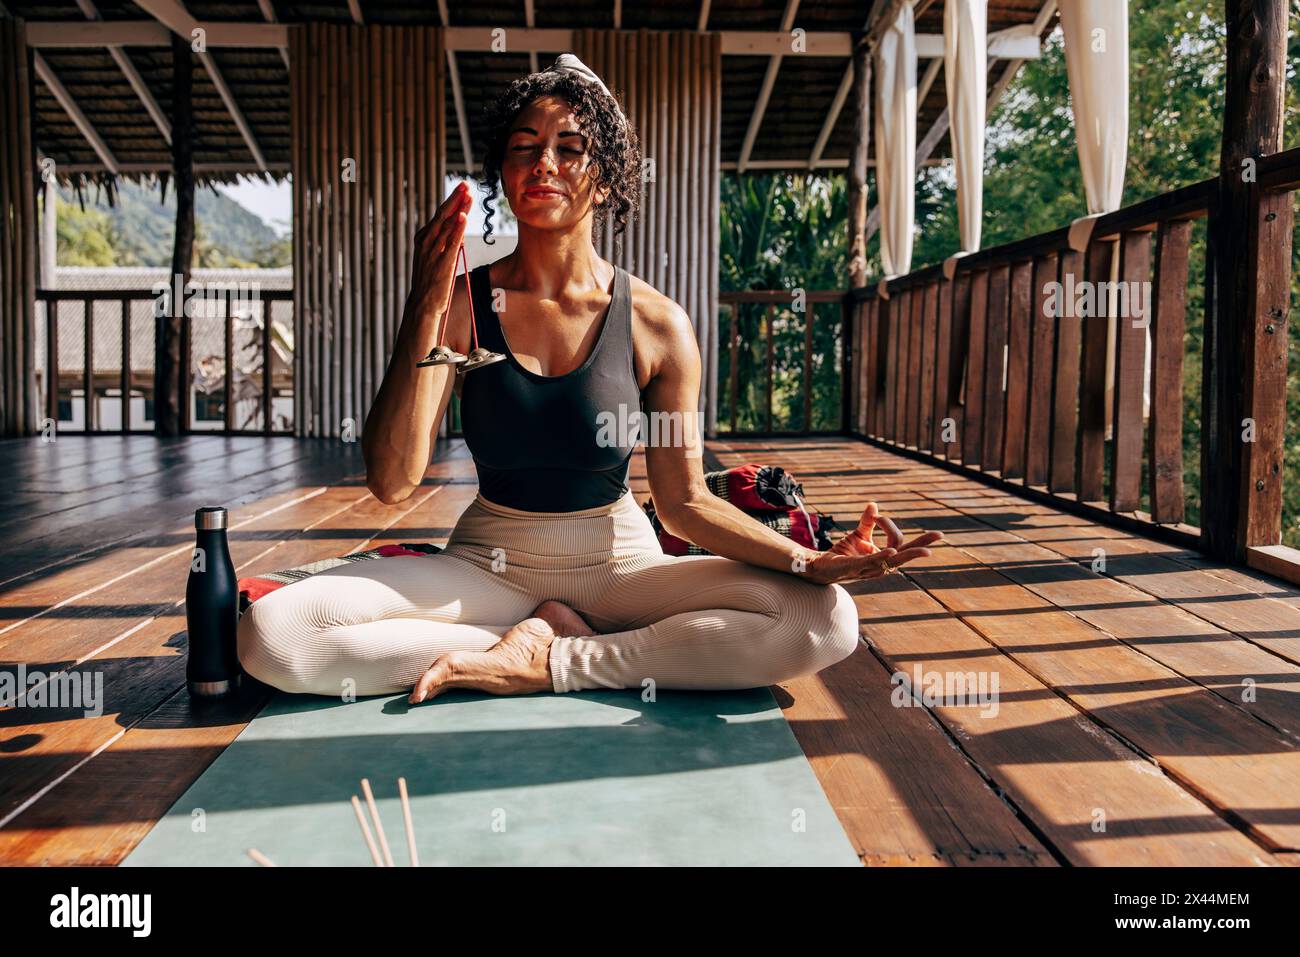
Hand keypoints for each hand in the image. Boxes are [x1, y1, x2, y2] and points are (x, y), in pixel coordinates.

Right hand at [407, 182, 472, 336]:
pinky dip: (457, 227)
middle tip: (465, 184)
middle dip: (455, 198)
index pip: (440, 215)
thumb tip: (458, 234)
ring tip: (468, 194)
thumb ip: (446, 245)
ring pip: (447, 225)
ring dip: (458, 208)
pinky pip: (451, 241)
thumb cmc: (431, 283)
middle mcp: (426, 242)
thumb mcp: (436, 259)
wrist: (423, 304)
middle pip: (443, 215)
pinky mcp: (442, 262)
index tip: (462, 189)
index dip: (452, 201)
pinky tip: (463, 215)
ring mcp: (433, 251)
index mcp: (423, 239)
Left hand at [801, 502, 942, 585]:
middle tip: (940, 535)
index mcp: (884, 557)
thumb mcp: (858, 536)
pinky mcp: (855, 568)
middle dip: (923, 544)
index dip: (889, 524)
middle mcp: (881, 565)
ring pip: (894, 561)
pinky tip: (892, 552)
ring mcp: (870, 568)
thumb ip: (867, 522)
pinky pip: (872, 562)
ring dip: (909, 554)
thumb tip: (873, 504)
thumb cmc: (843, 554)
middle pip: (906, 554)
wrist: (821, 566)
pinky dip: (882, 556)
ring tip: (926, 551)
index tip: (876, 516)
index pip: (898, 540)